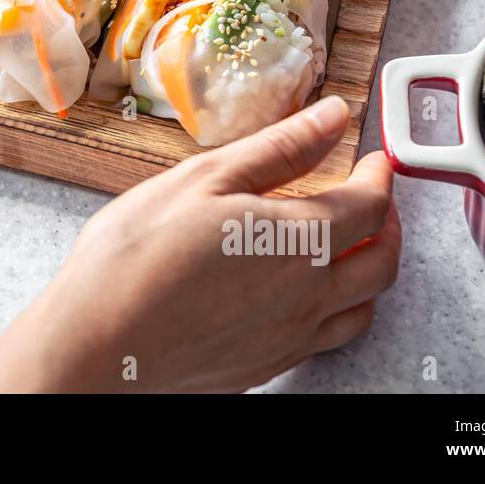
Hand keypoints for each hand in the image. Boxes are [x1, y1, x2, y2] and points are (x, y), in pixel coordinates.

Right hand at [0, 96, 400, 392]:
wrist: (96, 341)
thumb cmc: (135, 257)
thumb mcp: (205, 179)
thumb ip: (280, 148)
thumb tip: (333, 118)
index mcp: (298, 241)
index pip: (369, 206)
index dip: (379, 175)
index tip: (374, 158)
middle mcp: (308, 297)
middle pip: (383, 262)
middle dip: (388, 223)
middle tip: (372, 198)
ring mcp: (289, 339)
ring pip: (363, 308)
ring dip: (369, 271)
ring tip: (348, 246)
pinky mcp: (266, 366)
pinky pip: (326, 339)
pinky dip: (336, 309)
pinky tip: (305, 294)